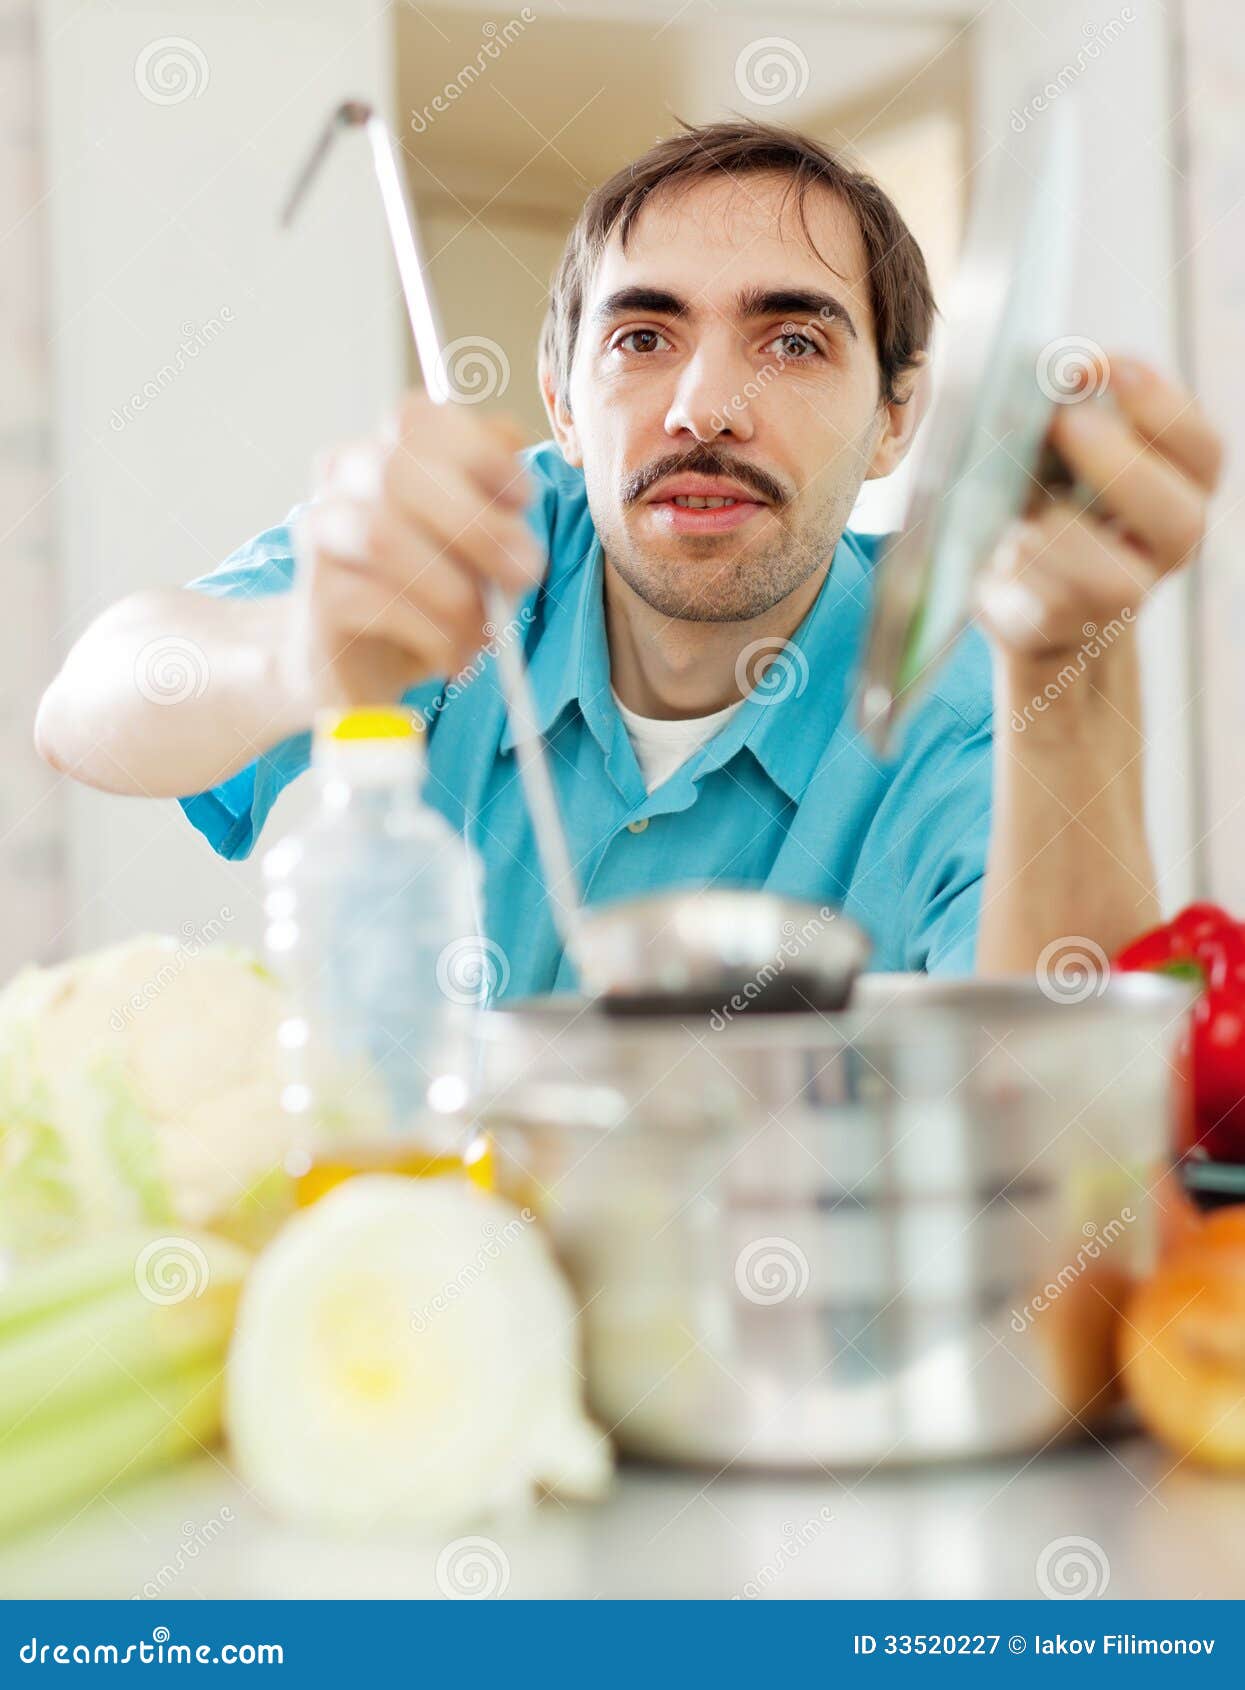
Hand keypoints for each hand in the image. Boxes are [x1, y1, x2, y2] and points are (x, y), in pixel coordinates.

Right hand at [286, 395, 542, 709]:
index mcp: (383, 448)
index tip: (524, 498)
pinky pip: (376, 603)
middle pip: (397, 471)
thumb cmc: (425, 588)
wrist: (357, 661)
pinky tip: (456, 654)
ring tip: (488, 627)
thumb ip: (493, 488)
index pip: (415, 418)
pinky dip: (433, 632)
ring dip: (454, 588)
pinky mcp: (318, 599)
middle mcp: (341, 480)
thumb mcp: (471, 537)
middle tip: (525, 572)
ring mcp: (322, 535)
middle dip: (475, 524)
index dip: (477, 449)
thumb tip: (515, 452)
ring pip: (382, 537)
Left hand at [977, 355, 1222, 662]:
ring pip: (1113, 580)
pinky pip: (1049, 605)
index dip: (1159, 404)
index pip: (1201, 449)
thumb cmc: (1047, 494)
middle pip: (1179, 519)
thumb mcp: (1062, 444)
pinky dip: (1018, 569)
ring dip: (1059, 531)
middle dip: (1119, 466)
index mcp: (1183, 486)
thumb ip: (1070, 408)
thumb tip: (1052, 371)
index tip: (1102, 365)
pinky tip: (997, 547)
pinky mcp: (1065, 628)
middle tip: (1063, 424)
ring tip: (1020, 505)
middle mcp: (1169, 546)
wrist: (1022, 590)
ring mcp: (1124, 598)